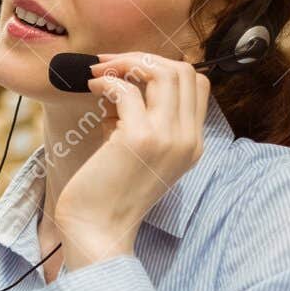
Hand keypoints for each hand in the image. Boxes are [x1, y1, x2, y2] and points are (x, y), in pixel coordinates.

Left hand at [56, 52, 208, 268]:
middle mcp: (187, 139)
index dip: (162, 67)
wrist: (98, 231)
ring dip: (125, 64)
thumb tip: (123, 85)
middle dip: (142, 59)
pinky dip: (107, 83)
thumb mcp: (136, 154)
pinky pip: (127, 90)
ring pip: (162, 71)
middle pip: (183, 71)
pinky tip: (92, 90)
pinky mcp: (139, 139)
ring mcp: (167, 138)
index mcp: (192, 144)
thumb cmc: (107, 193)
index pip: (197, 84)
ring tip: (99, 75)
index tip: (129, 71)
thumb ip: (140, 122)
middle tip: (108, 65)